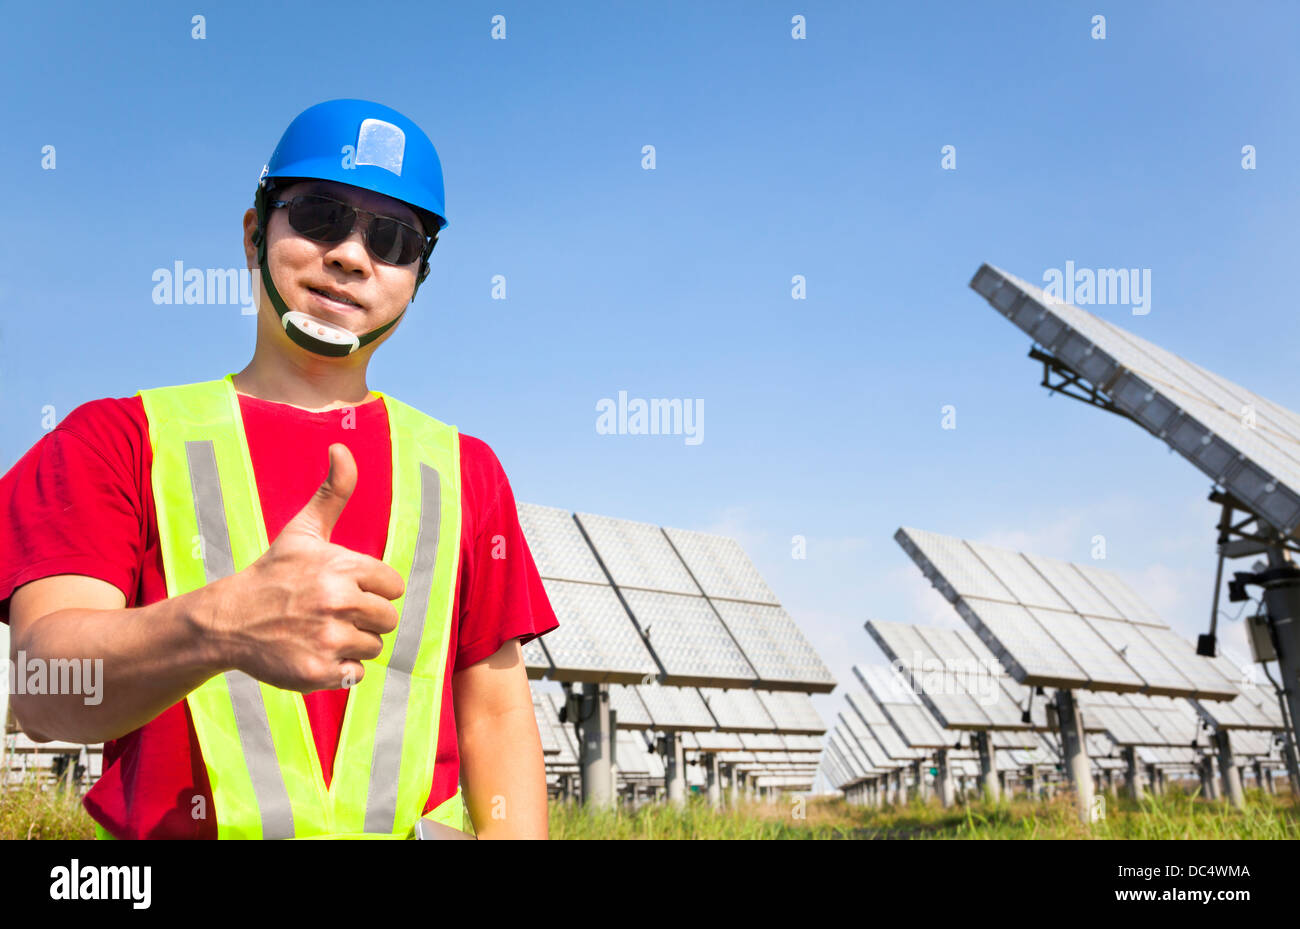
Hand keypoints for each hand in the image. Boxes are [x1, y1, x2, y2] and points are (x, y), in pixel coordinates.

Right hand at [208, 443, 404, 691]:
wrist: (227, 620)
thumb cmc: (273, 573)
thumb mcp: (303, 530)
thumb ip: (333, 491)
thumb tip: (342, 447)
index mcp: (342, 568)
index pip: (393, 586)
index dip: (373, 589)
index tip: (346, 588)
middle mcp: (338, 603)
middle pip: (388, 620)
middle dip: (365, 618)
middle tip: (332, 613)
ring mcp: (328, 640)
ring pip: (373, 647)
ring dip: (352, 644)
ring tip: (319, 632)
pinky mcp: (318, 672)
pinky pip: (355, 675)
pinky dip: (338, 669)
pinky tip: (312, 653)